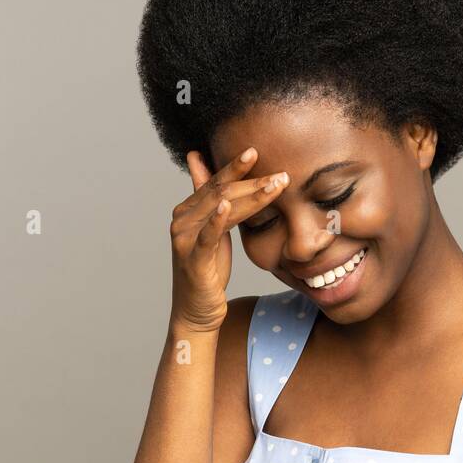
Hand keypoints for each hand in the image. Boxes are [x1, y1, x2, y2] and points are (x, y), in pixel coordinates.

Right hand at [169, 147, 289, 330]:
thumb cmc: (207, 271)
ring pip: (220, 208)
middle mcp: (182, 219)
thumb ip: (210, 200)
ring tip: (275, 186)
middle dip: (252, 182)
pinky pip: (207, 235)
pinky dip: (218, 219)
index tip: (256, 151)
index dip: (235, 167)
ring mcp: (184, 238)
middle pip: (220, 192)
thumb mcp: (213, 233)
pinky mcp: (192, 258)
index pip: (215, 182)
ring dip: (251, 196)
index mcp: (188, 210)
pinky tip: (228, 207)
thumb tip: (199, 161)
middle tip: (281, 174)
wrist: (197, 311)